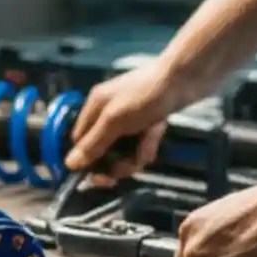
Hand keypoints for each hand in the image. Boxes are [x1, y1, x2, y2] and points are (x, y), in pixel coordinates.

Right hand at [65, 60, 204, 184]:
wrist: (186, 78)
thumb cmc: (146, 97)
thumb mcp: (115, 121)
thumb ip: (93, 143)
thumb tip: (69, 164)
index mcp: (95, 108)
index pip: (81, 141)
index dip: (88, 160)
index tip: (100, 177)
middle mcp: (109, 113)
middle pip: (104, 150)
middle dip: (118, 161)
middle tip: (130, 166)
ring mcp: (129, 118)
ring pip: (124, 150)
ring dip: (136, 153)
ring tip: (148, 145)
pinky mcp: (147, 122)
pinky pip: (141, 143)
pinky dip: (148, 143)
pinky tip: (157, 134)